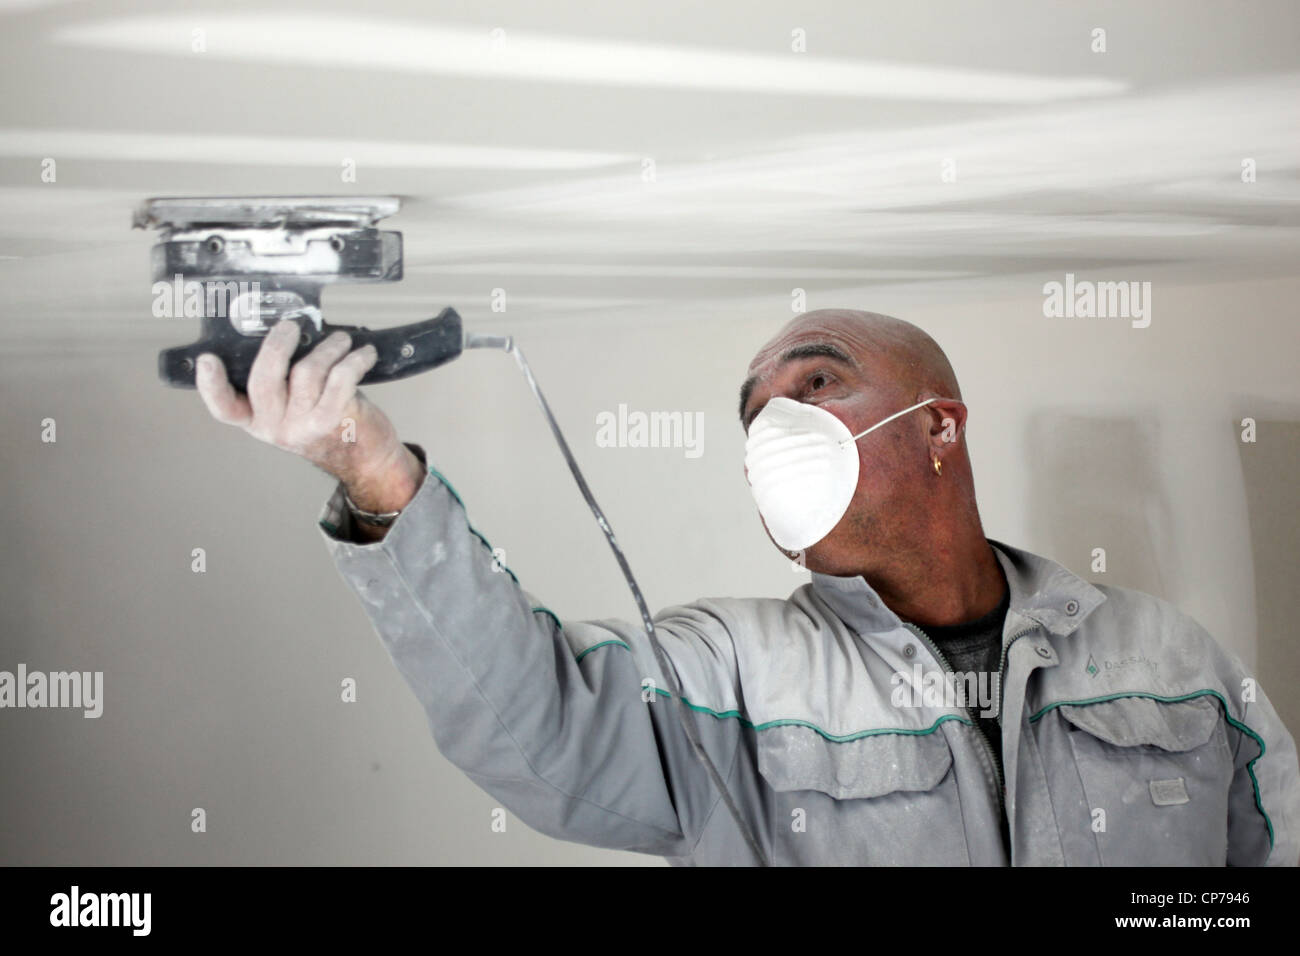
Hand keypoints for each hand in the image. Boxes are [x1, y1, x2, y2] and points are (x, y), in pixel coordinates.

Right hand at [195, 320, 424, 512]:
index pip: (224, 408)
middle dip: (277, 345)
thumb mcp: (293, 410)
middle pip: (264, 380)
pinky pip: (340, 377)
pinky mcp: (333, 419)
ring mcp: (303, 425)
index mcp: (256, 421)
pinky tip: (364, 353)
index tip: (207, 359)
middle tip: (291, 326)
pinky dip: (354, 359)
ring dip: (328, 348)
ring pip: (306, 371)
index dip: (211, 385)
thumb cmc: (328, 424)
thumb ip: (280, 382)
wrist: (365, 460)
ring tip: (340, 341)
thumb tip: (283, 332)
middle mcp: (274, 427)